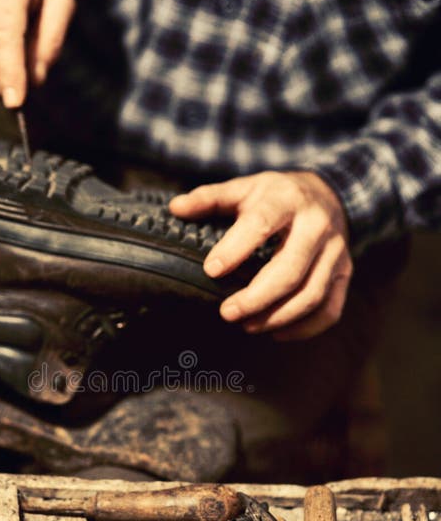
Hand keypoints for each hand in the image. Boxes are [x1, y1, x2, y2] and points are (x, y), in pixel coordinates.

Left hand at [170, 171, 352, 339]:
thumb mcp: (245, 188)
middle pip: (290, 269)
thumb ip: (210, 198)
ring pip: (311, 294)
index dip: (236, 249)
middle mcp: (317, 225)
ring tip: (247, 326)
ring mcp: (336, 252)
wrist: (328, 195)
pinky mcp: (345, 274)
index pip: (263, 223)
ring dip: (277, 317)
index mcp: (287, 199)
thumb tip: (175, 207)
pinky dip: (303, 328)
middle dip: (257, 298)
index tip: (211, 271)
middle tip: (226, 313)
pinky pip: (330, 309)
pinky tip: (276, 332)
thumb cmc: (277, 196)